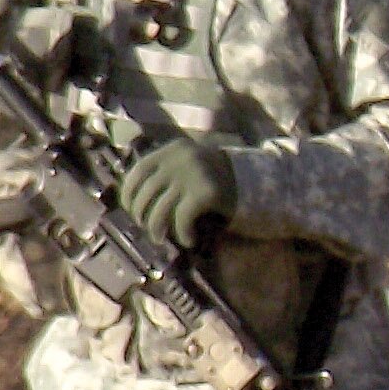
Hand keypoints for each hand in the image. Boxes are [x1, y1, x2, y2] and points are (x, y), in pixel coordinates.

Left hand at [117, 139, 238, 250]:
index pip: (139, 170)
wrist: (260, 183)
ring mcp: (194, 174)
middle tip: (148, 229)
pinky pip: (182, 219)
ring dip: (157, 228)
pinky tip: (188, 240)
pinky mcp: (206, 192)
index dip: (129, 192)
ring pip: (160, 209)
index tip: (129, 209)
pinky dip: (182, 233)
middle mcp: (181, 158)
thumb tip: (134, 201)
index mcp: (174, 149)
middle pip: (146, 193)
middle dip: (142, 215)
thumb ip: (166, 173)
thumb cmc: (218, 180)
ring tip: (160, 239)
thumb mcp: (190, 166)